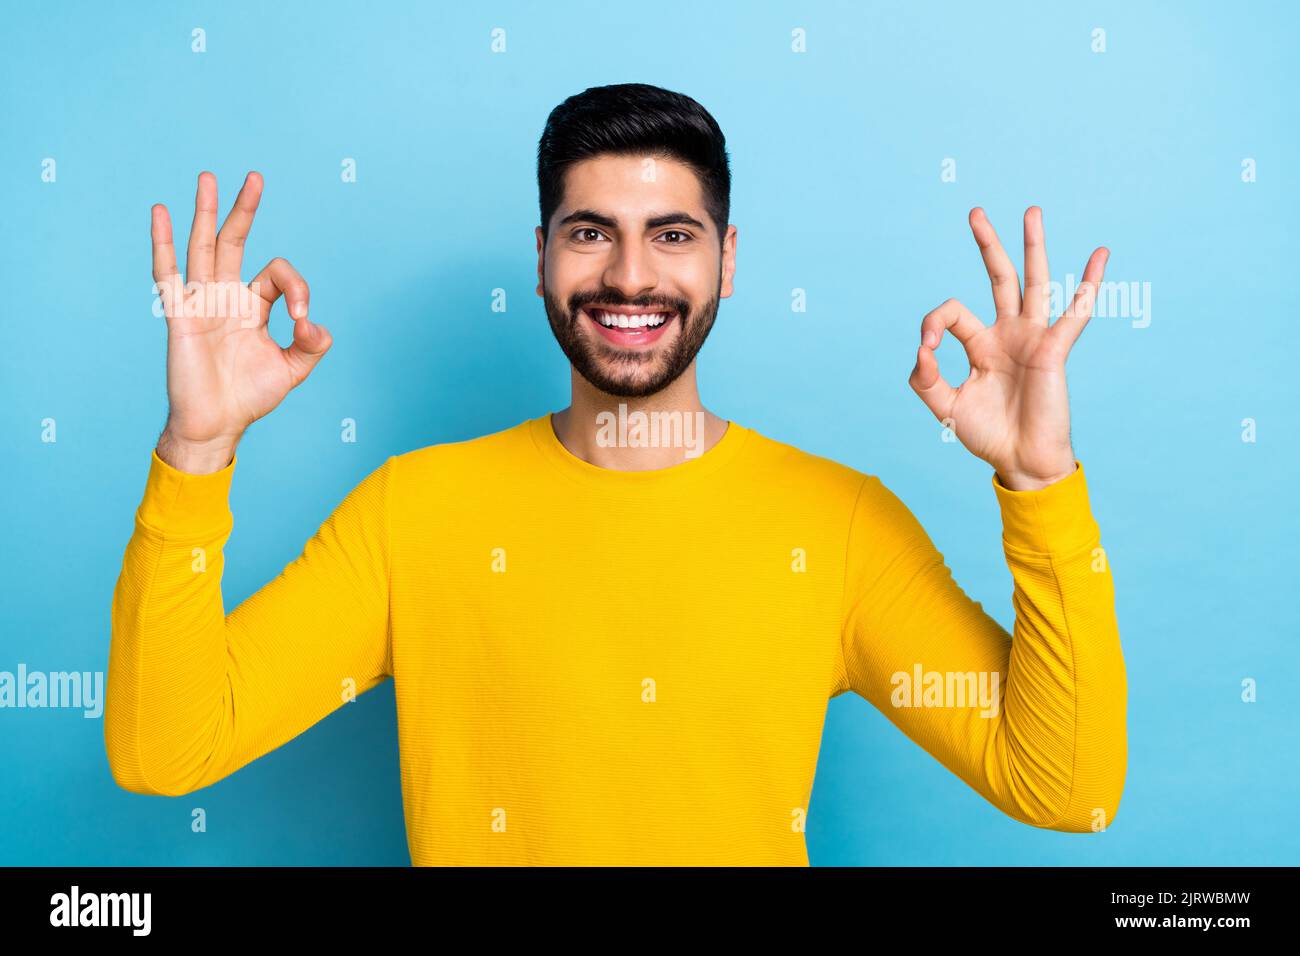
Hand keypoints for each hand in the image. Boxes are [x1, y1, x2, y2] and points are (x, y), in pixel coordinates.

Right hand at [152, 171, 331, 472]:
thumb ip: (310, 346)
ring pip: (203, 247)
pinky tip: (160, 212)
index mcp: (254, 306)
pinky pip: (168, 273)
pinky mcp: (181, 315)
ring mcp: (202, 302)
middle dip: (245, 210)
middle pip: (235, 242)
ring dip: (207, 212)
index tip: (303, 323)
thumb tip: (315, 325)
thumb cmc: (249, 396)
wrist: (217, 423)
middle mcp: (227, 296)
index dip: (298, 289)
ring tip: (209, 177)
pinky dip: (163, 243)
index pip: (279, 275)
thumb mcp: (292, 370)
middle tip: (256, 177)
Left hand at [908, 206, 1107, 490]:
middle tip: (974, 212)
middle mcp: (1007, 334)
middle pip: (999, 278)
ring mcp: (1032, 339)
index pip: (951, 314)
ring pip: (1033, 282)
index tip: (926, 350)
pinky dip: (1088, 285)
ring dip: (1032, 246)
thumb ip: (925, 378)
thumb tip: (922, 348)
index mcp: (980, 345)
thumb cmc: (987, 435)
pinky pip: (1074, 313)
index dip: (932, 324)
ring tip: (1031, 211)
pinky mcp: (1053, 350)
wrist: (1020, 461)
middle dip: (987, 245)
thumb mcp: (944, 407)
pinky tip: (1099, 256)